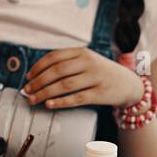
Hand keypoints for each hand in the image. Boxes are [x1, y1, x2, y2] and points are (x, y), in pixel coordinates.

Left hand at [23, 48, 143, 109]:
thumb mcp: (87, 60)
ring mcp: (95, 78)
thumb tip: (38, 74)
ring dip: (45, 93)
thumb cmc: (101, 72)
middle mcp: (89, 63)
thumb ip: (67, 63)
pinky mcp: (100, 93)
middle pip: (57, 71)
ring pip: (64, 85)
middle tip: (27, 90)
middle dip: (38, 81)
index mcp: (82, 52)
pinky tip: (49, 104)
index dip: (38, 67)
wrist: (129, 84)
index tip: (28, 77)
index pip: (54, 57)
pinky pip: (76, 98)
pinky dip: (60, 102)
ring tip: (33, 99)